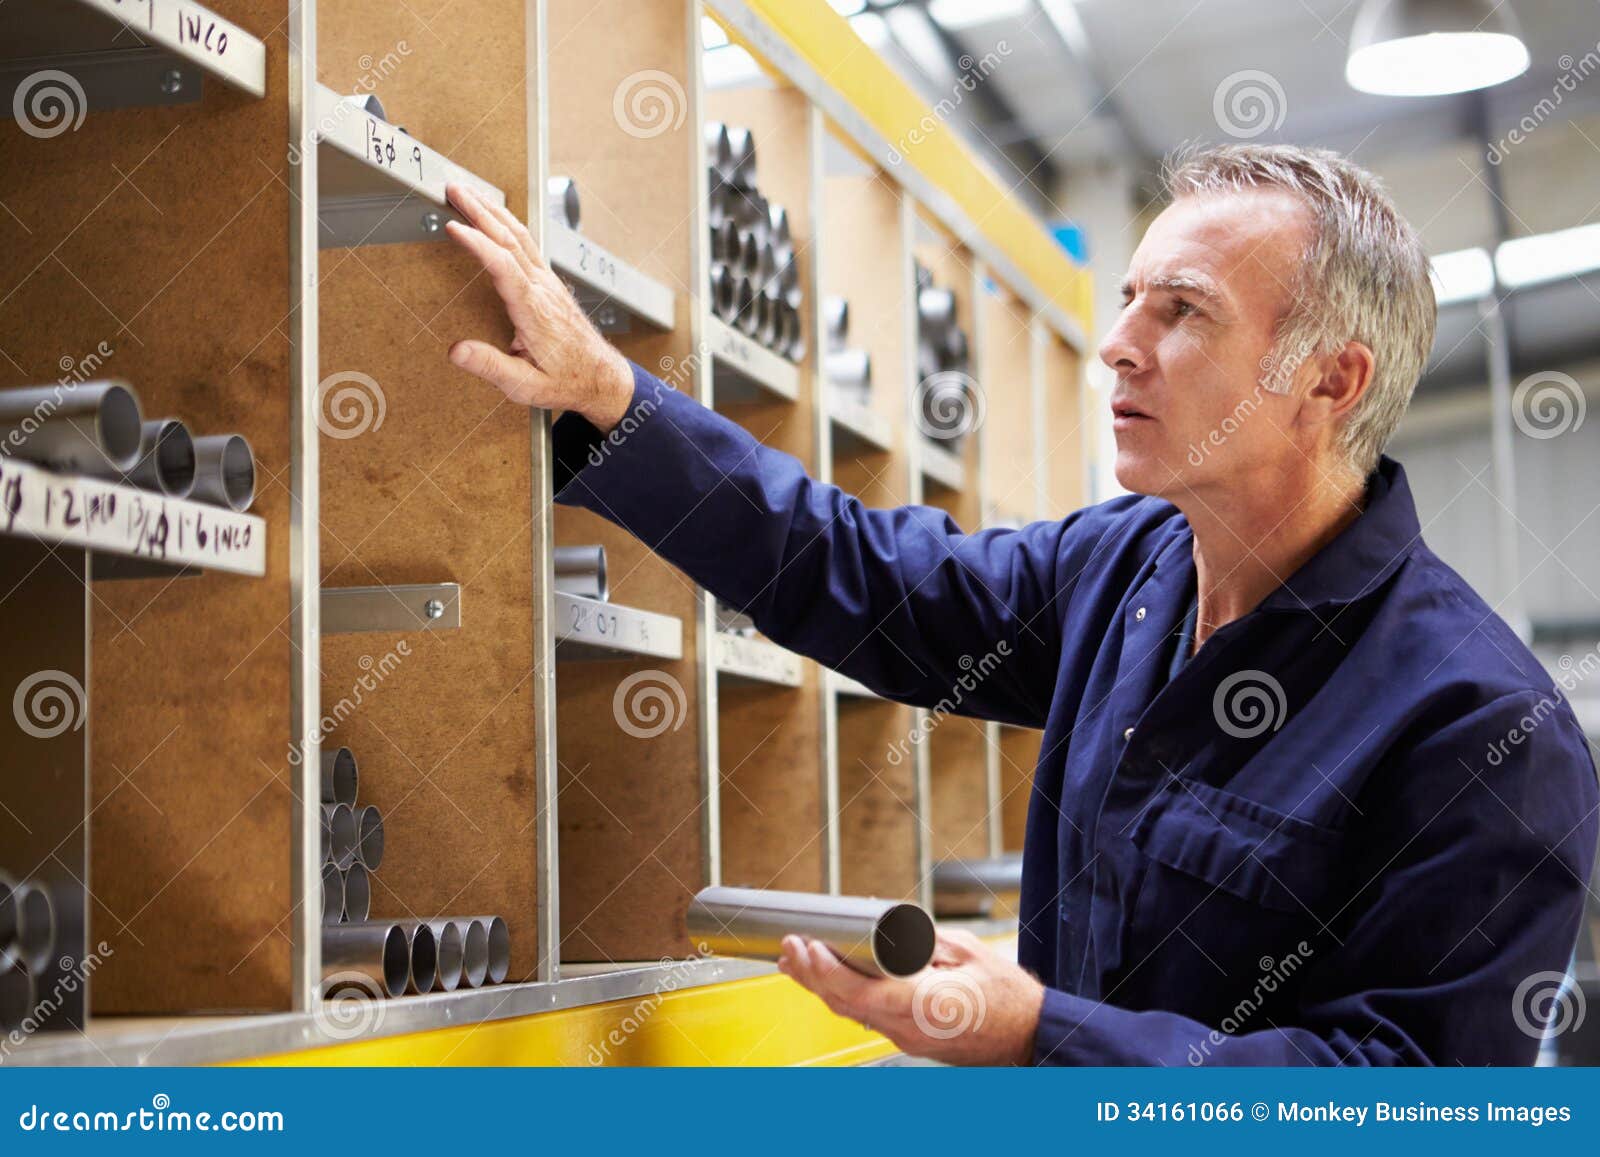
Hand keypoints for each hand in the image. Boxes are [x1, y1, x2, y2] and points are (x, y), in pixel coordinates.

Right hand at [442, 182, 634, 429]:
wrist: (601, 378)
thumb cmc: (567, 381)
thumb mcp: (526, 386)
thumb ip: (491, 366)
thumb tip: (457, 351)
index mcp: (534, 311)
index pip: (503, 266)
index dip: (477, 243)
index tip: (454, 226)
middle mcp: (543, 289)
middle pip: (509, 238)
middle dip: (479, 211)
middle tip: (453, 189)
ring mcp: (549, 283)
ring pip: (520, 235)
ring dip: (493, 211)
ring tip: (468, 193)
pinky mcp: (550, 283)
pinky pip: (527, 244)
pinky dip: (506, 224)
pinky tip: (496, 217)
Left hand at [777, 927, 1045, 1064]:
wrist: (1029, 1036)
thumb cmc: (1007, 998)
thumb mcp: (967, 954)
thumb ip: (926, 941)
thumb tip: (890, 925)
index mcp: (919, 1006)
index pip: (856, 992)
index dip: (824, 971)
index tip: (807, 946)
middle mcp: (905, 1028)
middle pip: (844, 1003)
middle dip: (811, 975)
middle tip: (789, 947)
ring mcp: (906, 1036)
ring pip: (851, 1012)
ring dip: (821, 986)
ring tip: (795, 962)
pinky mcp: (909, 1035)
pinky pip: (866, 1016)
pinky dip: (842, 996)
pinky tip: (830, 981)